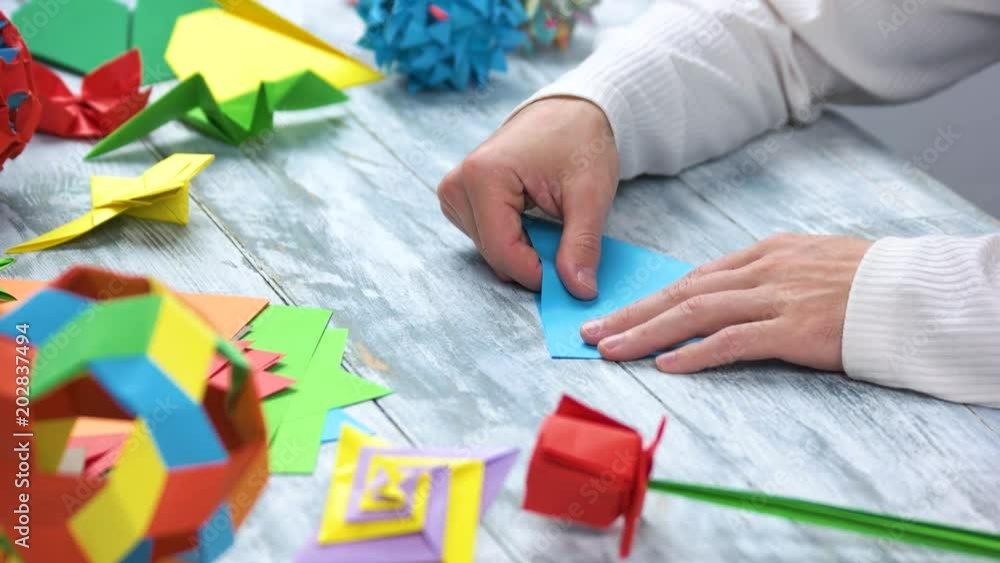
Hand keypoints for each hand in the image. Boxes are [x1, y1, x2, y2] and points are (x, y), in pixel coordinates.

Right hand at [437, 97, 618, 297]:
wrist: (569, 112)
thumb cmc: (579, 141)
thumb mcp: (590, 195)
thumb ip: (582, 245)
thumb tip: (579, 291)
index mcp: (483, 176)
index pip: (502, 251)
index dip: (538, 274)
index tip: (572, 278)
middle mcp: (458, 183)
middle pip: (494, 254)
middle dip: (533, 260)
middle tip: (567, 240)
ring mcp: (454, 191)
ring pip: (489, 251)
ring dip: (523, 250)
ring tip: (549, 220)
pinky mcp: (458, 198)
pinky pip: (485, 238)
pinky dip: (513, 240)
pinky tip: (532, 219)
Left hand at [580, 234, 873, 371]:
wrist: (912, 290)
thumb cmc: (864, 280)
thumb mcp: (807, 262)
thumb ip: (764, 275)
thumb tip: (723, 291)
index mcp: (763, 253)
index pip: (693, 278)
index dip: (651, 298)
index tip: (618, 313)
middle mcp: (761, 271)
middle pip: (681, 292)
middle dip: (630, 313)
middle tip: (590, 331)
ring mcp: (775, 298)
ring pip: (695, 313)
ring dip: (646, 333)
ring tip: (610, 349)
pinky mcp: (793, 329)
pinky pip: (733, 340)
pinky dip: (695, 352)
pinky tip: (666, 364)